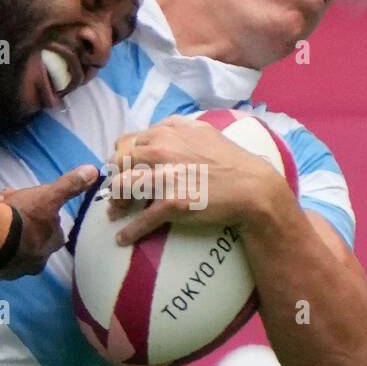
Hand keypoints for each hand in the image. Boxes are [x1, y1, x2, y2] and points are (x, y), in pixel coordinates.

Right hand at [0, 164, 98, 280]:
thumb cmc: (23, 217)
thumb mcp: (48, 196)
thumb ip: (70, 185)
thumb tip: (94, 171)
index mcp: (50, 246)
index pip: (53, 229)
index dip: (42, 213)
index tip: (29, 200)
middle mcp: (34, 263)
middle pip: (30, 237)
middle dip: (20, 220)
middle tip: (6, 203)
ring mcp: (12, 269)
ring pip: (10, 245)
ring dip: (3, 230)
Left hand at [107, 116, 286, 243]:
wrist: (252, 188)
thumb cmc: (230, 160)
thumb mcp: (203, 131)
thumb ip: (178, 126)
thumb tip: (158, 131)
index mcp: (167, 132)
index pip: (127, 141)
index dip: (121, 157)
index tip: (123, 170)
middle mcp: (161, 150)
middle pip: (119, 163)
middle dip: (114, 179)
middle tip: (118, 194)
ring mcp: (165, 177)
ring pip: (123, 187)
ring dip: (116, 202)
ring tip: (116, 213)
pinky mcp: (172, 203)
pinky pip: (142, 219)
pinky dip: (130, 231)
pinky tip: (122, 239)